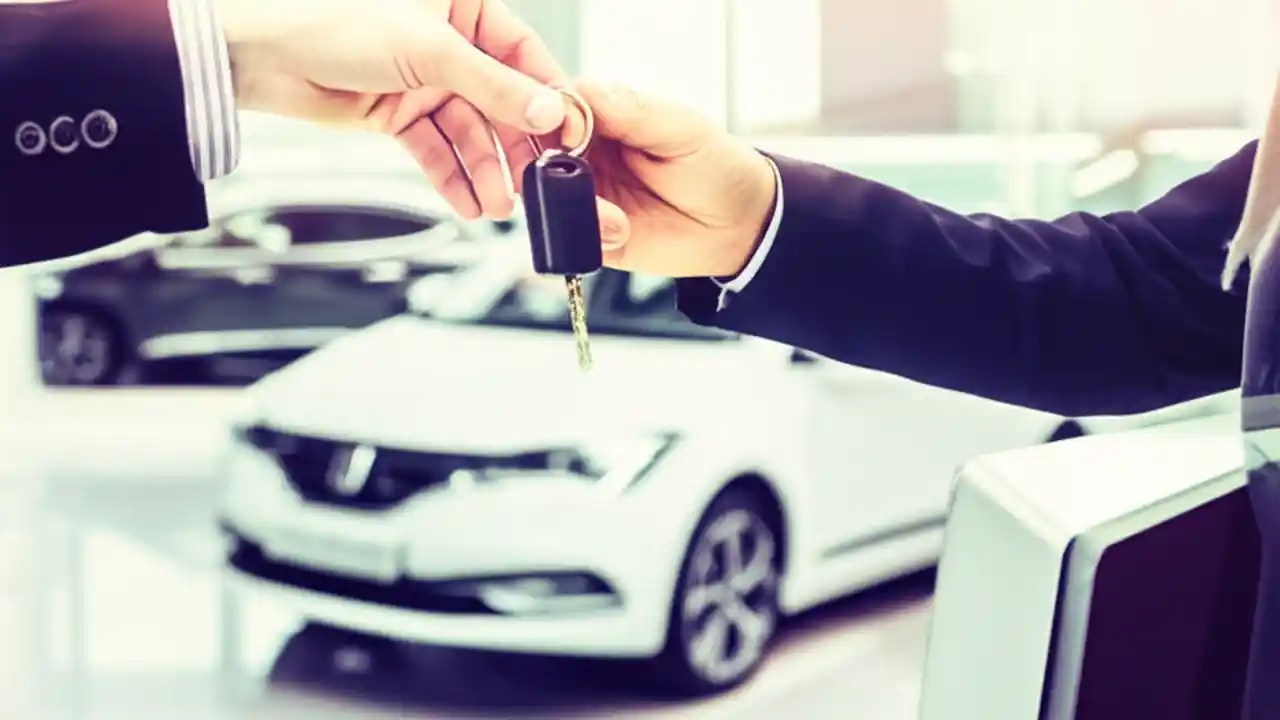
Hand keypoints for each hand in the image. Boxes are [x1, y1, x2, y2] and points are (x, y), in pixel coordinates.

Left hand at [215, 0, 567, 220]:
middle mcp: (449, 42)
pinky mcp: (400, 113)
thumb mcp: (429, 51)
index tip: (573, 134)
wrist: (262, 56)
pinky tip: (467, 201)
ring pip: (469, 132)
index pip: (523, 55)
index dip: (550, 96)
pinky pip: (436, 149)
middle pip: (500, 101)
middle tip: (537, 183)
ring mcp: (425, 80)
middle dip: (515, 146)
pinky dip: (451, 176)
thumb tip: (549, 108)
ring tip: (498, 204)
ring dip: (485, 170)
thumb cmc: (333, 22)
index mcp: (465, 6)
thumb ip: (494, 84)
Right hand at [567, 82, 777, 278]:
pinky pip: (567, 234)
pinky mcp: (591, 232)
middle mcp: (587, 152)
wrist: (738, 225)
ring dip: (570, 206)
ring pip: (546, 195)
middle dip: (551, 167)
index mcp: (605, 116)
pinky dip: (585, 234)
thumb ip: (636, 112)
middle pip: (539, 150)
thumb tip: (591, 92)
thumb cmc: (717, 168)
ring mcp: (587, 193)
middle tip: (582, 181)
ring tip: (614, 216)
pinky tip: (618, 232)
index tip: (574, 133)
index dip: (556, 117)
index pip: (559, 105)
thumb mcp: (684, 130)